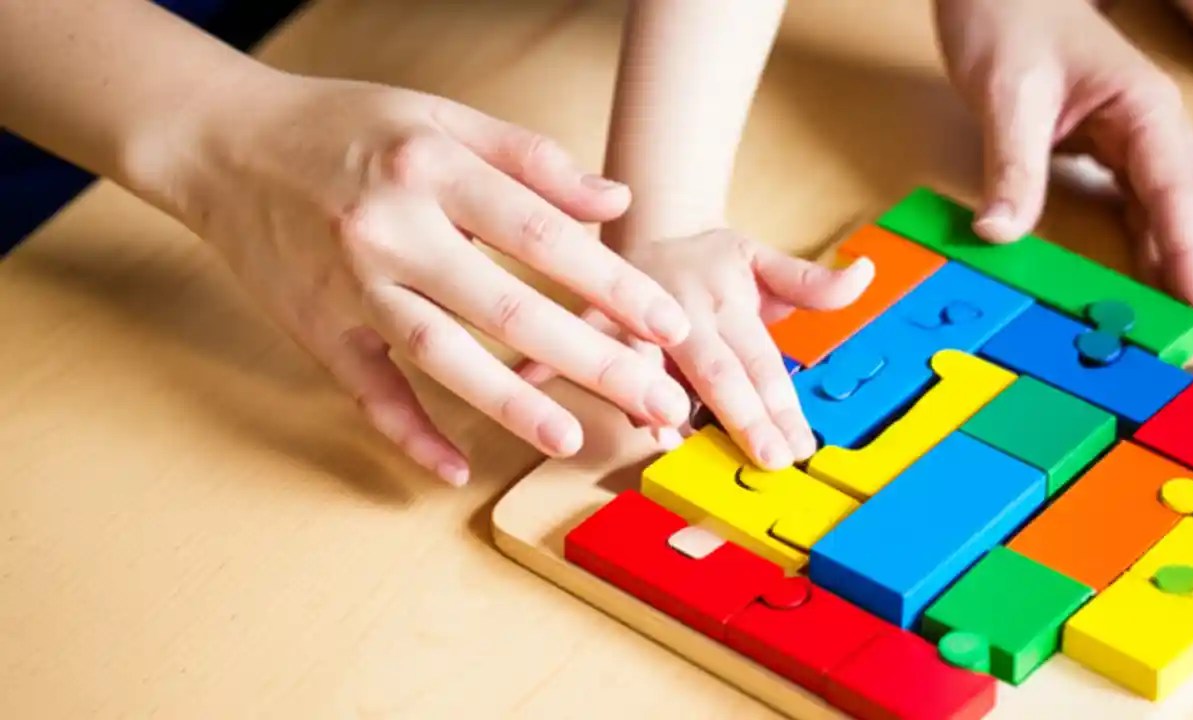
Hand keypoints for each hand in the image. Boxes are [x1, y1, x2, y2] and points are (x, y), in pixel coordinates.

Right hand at [163, 71, 692, 484]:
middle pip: (508, 309)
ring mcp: (350, 287)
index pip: (544, 236)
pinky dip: (410, 434)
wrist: (224, 143)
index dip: (615, 286)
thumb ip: (531, 158)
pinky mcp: (318, 330)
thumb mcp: (439, 117)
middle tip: (659, 402)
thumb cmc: (344, 126)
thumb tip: (615, 203)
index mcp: (432, 168)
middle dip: (594, 361)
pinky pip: (369, 393)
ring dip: (511, 405)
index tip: (670, 325)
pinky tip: (453, 469)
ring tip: (572, 438)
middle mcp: (392, 230)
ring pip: (444, 358)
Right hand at [521, 229, 874, 469]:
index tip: (799, 448)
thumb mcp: (763, 262)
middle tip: (765, 460)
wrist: (648, 227)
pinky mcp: (591, 320)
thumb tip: (867, 273)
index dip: (778, 406)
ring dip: (651, 401)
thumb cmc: (710, 262)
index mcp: (723, 296)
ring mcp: (631, 313)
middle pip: (712, 369)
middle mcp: (678, 307)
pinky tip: (546, 396)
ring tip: (670, 442)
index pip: (757, 360)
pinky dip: (553, 369)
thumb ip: (813, 284)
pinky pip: (578, 349)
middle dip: (739, 417)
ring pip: (642, 362)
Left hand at [935, 0, 1192, 321]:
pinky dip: (1153, 250)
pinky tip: (1155, 290)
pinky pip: (1143, 210)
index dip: (1192, 260)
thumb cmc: (1008, 21)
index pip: (1177, 198)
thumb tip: (1000, 232)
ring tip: (1191, 328)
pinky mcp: (1111, 153)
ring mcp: (1137, 142)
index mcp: (1146, 112)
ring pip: (1176, 213)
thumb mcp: (1008, 94)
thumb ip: (1012, 164)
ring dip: (1187, 266)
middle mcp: (1154, 130)